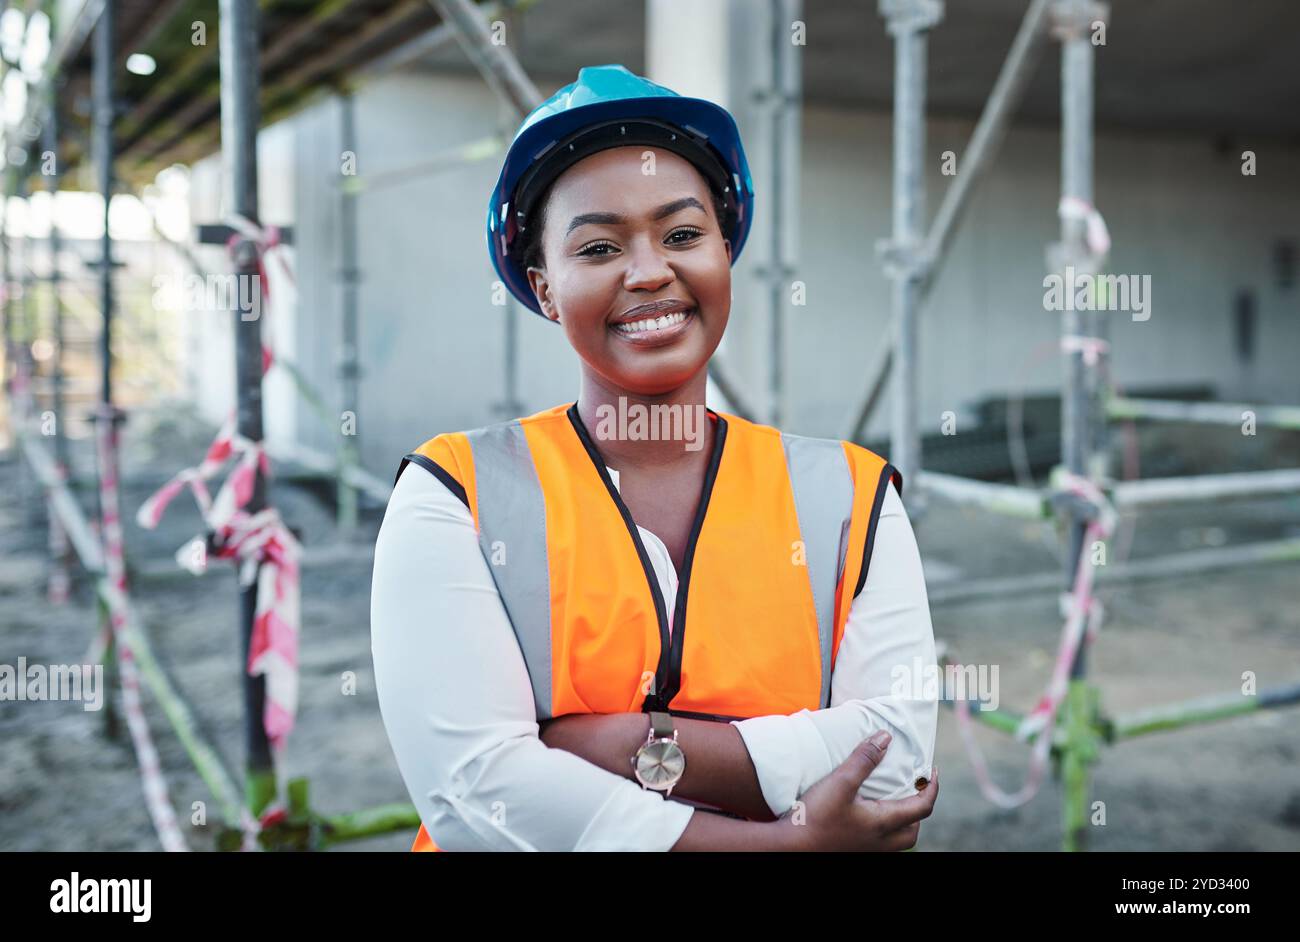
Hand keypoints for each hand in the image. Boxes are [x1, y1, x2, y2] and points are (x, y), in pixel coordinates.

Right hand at [772, 731, 938, 851]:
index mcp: (882, 823)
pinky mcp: (852, 850)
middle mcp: (879, 841)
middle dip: (918, 808)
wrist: (788, 846)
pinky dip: (882, 827)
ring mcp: (866, 849)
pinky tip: (865, 814)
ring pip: (896, 839)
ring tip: (890, 799)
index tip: (931, 771)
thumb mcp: (840, 782)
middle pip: (913, 830)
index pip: (922, 808)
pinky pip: (879, 842)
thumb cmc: (815, 817)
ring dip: (901, 820)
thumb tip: (885, 738)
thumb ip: (864, 759)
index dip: (932, 788)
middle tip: (912, 787)